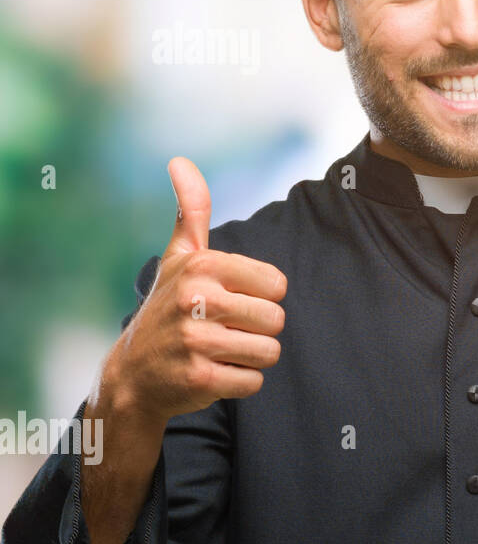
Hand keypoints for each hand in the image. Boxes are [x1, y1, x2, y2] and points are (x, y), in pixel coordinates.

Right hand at [103, 157, 287, 422]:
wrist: (132, 375)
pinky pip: (254, 382)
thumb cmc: (168, 308)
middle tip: (223, 331)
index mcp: (202, 266)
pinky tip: (212, 373)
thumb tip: (180, 161)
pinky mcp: (199, 379)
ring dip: (251, 357)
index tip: (229, 301)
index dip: (260, 298)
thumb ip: (191, 211)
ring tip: (219, 352)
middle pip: (276, 320)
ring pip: (270, 352)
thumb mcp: (179, 257)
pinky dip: (240, 382)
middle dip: (257, 330)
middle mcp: (196, 299)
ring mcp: (195, 341)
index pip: (278, 285)